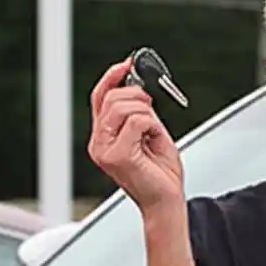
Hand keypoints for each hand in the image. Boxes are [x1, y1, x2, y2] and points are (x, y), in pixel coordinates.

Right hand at [87, 58, 184, 211]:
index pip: (100, 98)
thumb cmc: (161, 174)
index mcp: (103, 137)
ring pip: (125, 106)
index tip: (128, 64)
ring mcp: (104, 150)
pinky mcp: (117, 156)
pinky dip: (153, 126)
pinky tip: (154, 141)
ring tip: (153, 134)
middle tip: (153, 114)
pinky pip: (138, 121)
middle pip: (112, 97)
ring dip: (148, 114)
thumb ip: (140, 112)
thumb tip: (139, 86)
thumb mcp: (150, 134)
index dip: (112, 77)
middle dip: (139, 97)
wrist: (166, 202)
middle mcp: (98, 143)